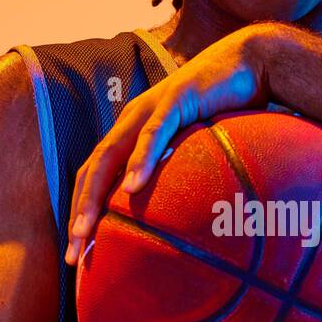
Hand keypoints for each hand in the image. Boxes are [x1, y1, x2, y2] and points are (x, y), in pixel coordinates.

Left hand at [64, 29, 268, 264]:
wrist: (247, 63)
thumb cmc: (223, 109)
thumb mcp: (193, 150)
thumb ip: (179, 176)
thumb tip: (179, 220)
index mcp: (131, 135)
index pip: (95, 179)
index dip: (82, 214)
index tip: (79, 254)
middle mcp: (130, 122)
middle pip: (91, 173)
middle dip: (78, 216)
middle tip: (73, 258)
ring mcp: (149, 109)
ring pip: (110, 157)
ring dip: (94, 197)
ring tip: (85, 231)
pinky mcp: (175, 100)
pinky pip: (152, 135)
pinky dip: (139, 161)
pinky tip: (132, 187)